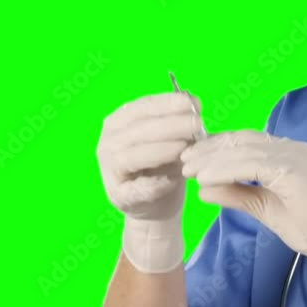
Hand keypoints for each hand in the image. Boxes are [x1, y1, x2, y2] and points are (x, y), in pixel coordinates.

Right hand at [96, 92, 201, 272]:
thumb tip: (195, 102)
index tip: (192, 102)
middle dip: (171, 125)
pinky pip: (136, 188)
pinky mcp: (118, 195)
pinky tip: (172, 179)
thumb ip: (180, 122)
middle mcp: (109, 142)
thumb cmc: (165, 165)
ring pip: (133, 156)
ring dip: (161, 151)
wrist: (159, 205)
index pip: (142, 107)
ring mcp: (109, 169)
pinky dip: (154, 184)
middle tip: (197, 124)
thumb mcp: (174, 139)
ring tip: (186, 148)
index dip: (167, 103)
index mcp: (119, 122)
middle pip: (139, 130)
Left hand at [179, 131, 306, 306]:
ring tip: (188, 170)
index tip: (191, 161)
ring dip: (212, 159)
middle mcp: (291, 148)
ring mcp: (295, 156)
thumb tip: (203, 190)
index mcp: (288, 154)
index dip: (216, 148)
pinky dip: (226, 170)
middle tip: (182, 162)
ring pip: (243, 150)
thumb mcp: (267, 210)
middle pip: (241, 140)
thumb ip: (238, 195)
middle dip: (208, 150)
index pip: (245, 142)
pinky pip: (252, 164)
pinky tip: (206, 179)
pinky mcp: (294, 170)